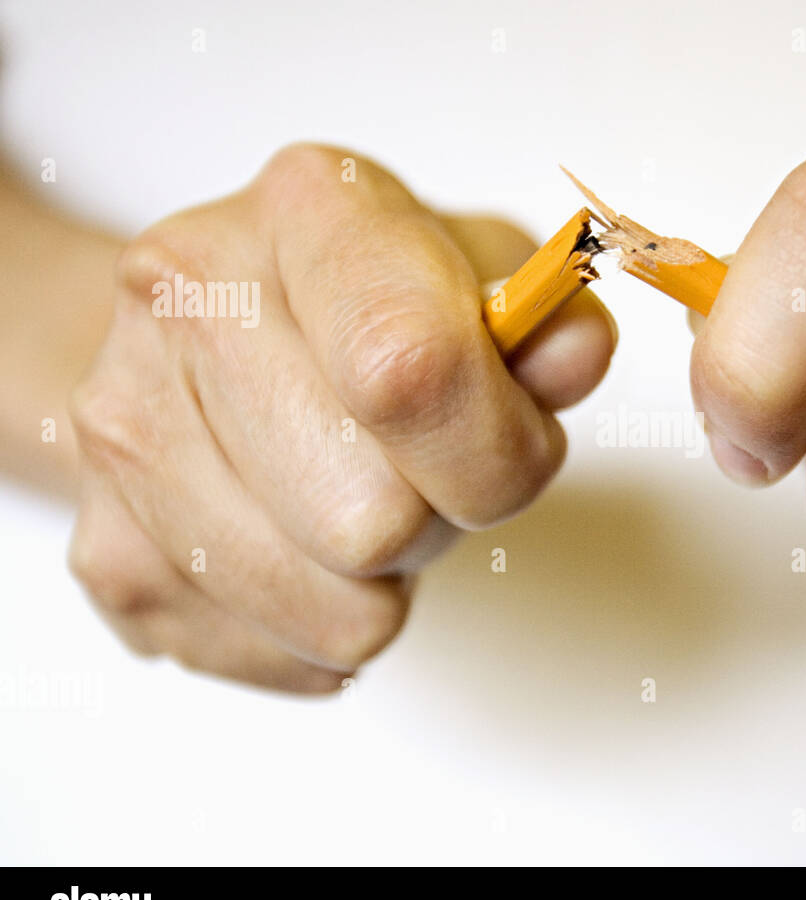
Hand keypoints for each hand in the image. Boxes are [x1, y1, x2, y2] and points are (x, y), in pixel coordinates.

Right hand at [68, 144, 614, 691]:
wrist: (210, 331)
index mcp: (310, 209)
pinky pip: (282, 657)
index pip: (410, 369)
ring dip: (385, 582)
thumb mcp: (485, 278)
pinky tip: (306, 543)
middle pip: (374, 520)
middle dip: (439, 518)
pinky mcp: (105, 543)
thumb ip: (549, 321)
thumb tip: (572, 354)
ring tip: (358, 496)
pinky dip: (324, 628)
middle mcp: (190, 298)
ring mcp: (124, 423)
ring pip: (334, 613)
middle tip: (418, 465)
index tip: (514, 439)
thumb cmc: (373, 309)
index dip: (493, 447)